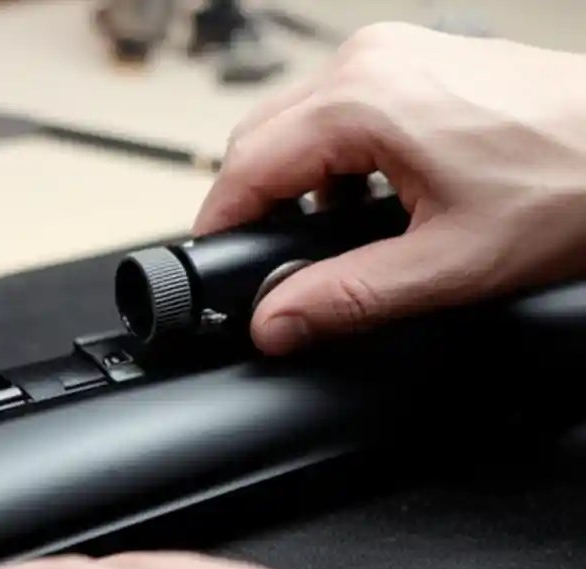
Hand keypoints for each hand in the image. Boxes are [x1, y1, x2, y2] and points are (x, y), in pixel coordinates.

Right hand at [194, 22, 585, 354]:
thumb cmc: (574, 185)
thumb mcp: (449, 264)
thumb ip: (345, 297)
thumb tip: (276, 322)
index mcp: (363, 100)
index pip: (247, 166)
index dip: (221, 224)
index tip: (213, 266)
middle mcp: (370, 60)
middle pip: (261, 135)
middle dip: (254, 201)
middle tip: (269, 262)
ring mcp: (396, 50)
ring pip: (298, 117)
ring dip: (295, 177)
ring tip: (329, 234)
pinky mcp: (418, 57)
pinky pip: (341, 102)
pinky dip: (333, 151)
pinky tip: (368, 194)